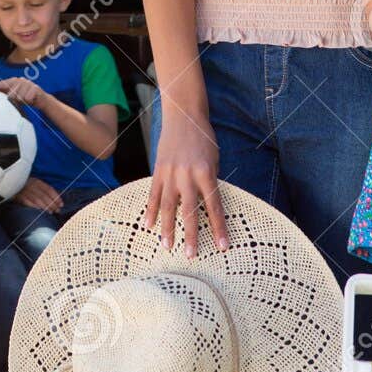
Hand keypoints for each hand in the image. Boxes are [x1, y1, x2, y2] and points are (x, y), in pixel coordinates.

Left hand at [0, 76, 46, 108]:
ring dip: (22, 101)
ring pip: (20, 96)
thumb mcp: (16, 96)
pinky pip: (28, 98)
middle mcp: (20, 80)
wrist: (42, 99)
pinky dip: (29, 101)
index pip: (2, 83)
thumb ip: (7, 95)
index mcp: (14, 81)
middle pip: (11, 93)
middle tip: (19, 101)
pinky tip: (31, 100)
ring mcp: (28, 83)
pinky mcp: (35, 88)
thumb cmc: (27, 97)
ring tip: (26, 100)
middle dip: (13, 99)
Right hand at [14, 177, 62, 212]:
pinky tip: (39, 210)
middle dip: (52, 203)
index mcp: (36, 181)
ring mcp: (24, 190)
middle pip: (44, 195)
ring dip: (45, 206)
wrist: (8, 184)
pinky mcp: (18, 196)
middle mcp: (31, 185)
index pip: (49, 189)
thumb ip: (42, 190)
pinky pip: (27, 201)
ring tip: (50, 212)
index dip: (56, 197)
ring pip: (37, 199)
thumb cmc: (24, 187)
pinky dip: (34, 206)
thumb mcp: (33, 185)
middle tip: (57, 210)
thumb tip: (55, 200)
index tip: (61, 204)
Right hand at [142, 107, 228, 256]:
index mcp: (206, 173)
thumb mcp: (214, 159)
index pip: (214, 206)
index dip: (218, 228)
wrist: (183, 116)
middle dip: (191, 235)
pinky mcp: (158, 170)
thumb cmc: (203, 138)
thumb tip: (205, 203)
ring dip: (167, 228)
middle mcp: (187, 175)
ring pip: (167, 206)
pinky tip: (148, 226)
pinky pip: (153, 194)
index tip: (222, 247)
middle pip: (189, 211)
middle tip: (191, 255)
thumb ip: (209, 181)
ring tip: (167, 246)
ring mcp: (170, 173)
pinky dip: (151, 211)